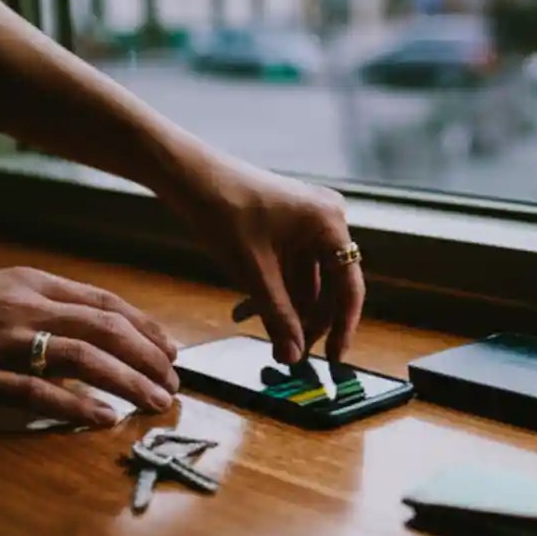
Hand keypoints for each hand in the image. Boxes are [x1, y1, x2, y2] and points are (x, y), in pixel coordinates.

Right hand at [0, 266, 179, 424]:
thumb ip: (35, 305)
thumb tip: (81, 329)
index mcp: (30, 284)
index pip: (105, 303)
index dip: (145, 327)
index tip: (170, 349)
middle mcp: (24, 306)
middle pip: (108, 329)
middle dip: (150, 357)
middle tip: (175, 383)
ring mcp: (2, 341)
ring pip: (85, 357)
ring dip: (129, 381)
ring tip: (158, 402)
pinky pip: (39, 391)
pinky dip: (77, 405)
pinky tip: (105, 418)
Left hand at [158, 141, 364, 364]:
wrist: (187, 175)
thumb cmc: (223, 209)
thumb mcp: (253, 272)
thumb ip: (278, 315)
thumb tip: (294, 356)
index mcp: (330, 224)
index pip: (348, 287)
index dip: (343, 327)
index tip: (333, 360)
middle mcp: (327, 221)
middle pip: (328, 287)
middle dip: (306, 321)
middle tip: (289, 354)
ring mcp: (307, 223)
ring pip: (305, 282)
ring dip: (283, 309)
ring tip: (262, 336)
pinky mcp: (288, 227)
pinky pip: (289, 269)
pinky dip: (272, 291)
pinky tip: (246, 311)